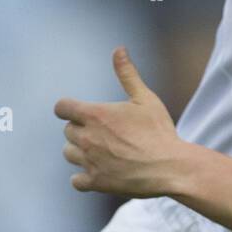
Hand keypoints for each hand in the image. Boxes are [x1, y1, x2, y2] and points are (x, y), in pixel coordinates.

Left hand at [54, 48, 185, 198]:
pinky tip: (98, 171)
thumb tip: (119, 49)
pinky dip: (83, 177)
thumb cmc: (159, 130)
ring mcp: (90, 161)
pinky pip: (76, 180)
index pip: (61, 108)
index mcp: (95, 115)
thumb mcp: (145, 98)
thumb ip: (128, 74)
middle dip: (80, 129)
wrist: (170, 167)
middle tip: (104, 132)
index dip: (68, 108)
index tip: (78, 111)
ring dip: (80, 151)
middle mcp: (87, 137)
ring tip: (102, 151)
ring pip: (69, 153)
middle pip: (67, 131)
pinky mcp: (96, 182)